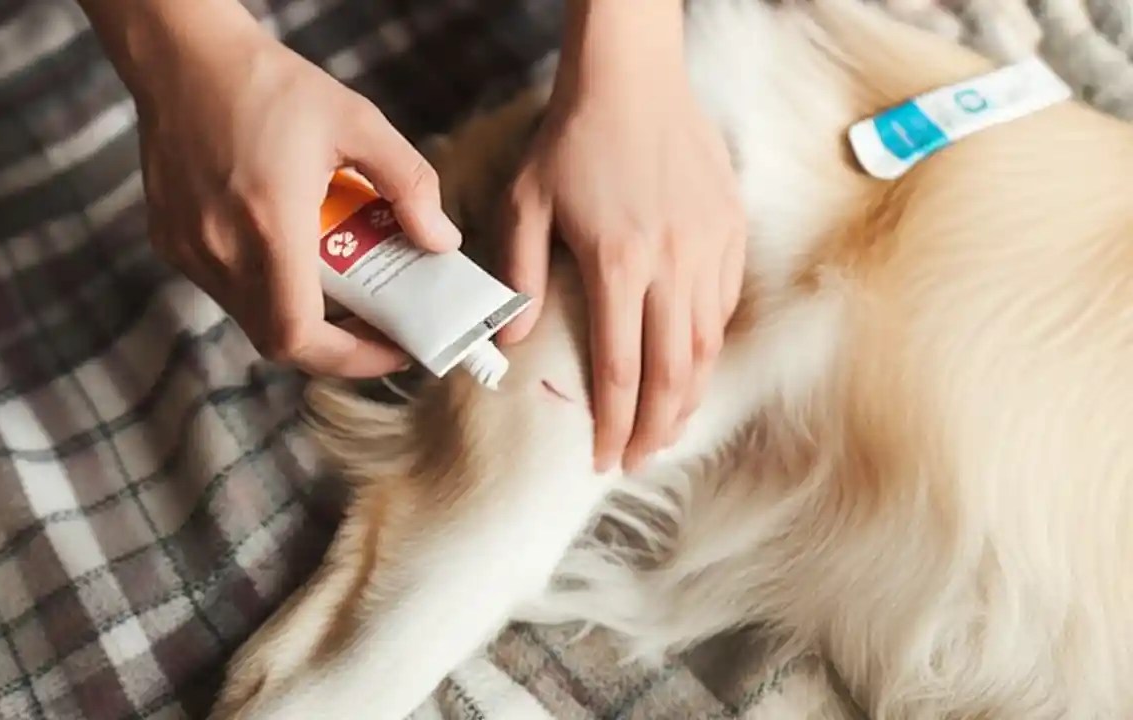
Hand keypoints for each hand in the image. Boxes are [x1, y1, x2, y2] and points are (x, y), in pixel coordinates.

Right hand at [88, 0, 459, 375]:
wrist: (182, 55)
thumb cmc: (269, 84)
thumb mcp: (358, 122)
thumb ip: (410, 185)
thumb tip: (442, 240)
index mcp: (270, 226)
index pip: (301, 337)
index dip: (352, 359)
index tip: (395, 349)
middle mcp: (220, 249)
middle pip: (281, 340)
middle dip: (337, 345)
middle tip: (378, 325)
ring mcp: (189, 250)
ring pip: (252, 318)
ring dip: (301, 316)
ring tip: (343, 285)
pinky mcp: (170, 242)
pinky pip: (225, 289)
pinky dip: (266, 289)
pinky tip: (292, 255)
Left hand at [499, 0, 745, 471]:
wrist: (633, 79)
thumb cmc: (572, 138)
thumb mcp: (526, 202)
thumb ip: (520, 274)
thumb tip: (516, 340)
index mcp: (619, 263)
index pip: (620, 368)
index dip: (614, 422)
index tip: (603, 458)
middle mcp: (672, 263)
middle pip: (674, 372)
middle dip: (657, 428)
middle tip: (639, 461)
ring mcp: (709, 247)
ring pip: (706, 345)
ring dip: (689, 396)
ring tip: (669, 430)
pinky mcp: (730, 230)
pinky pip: (724, 306)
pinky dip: (708, 346)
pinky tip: (691, 366)